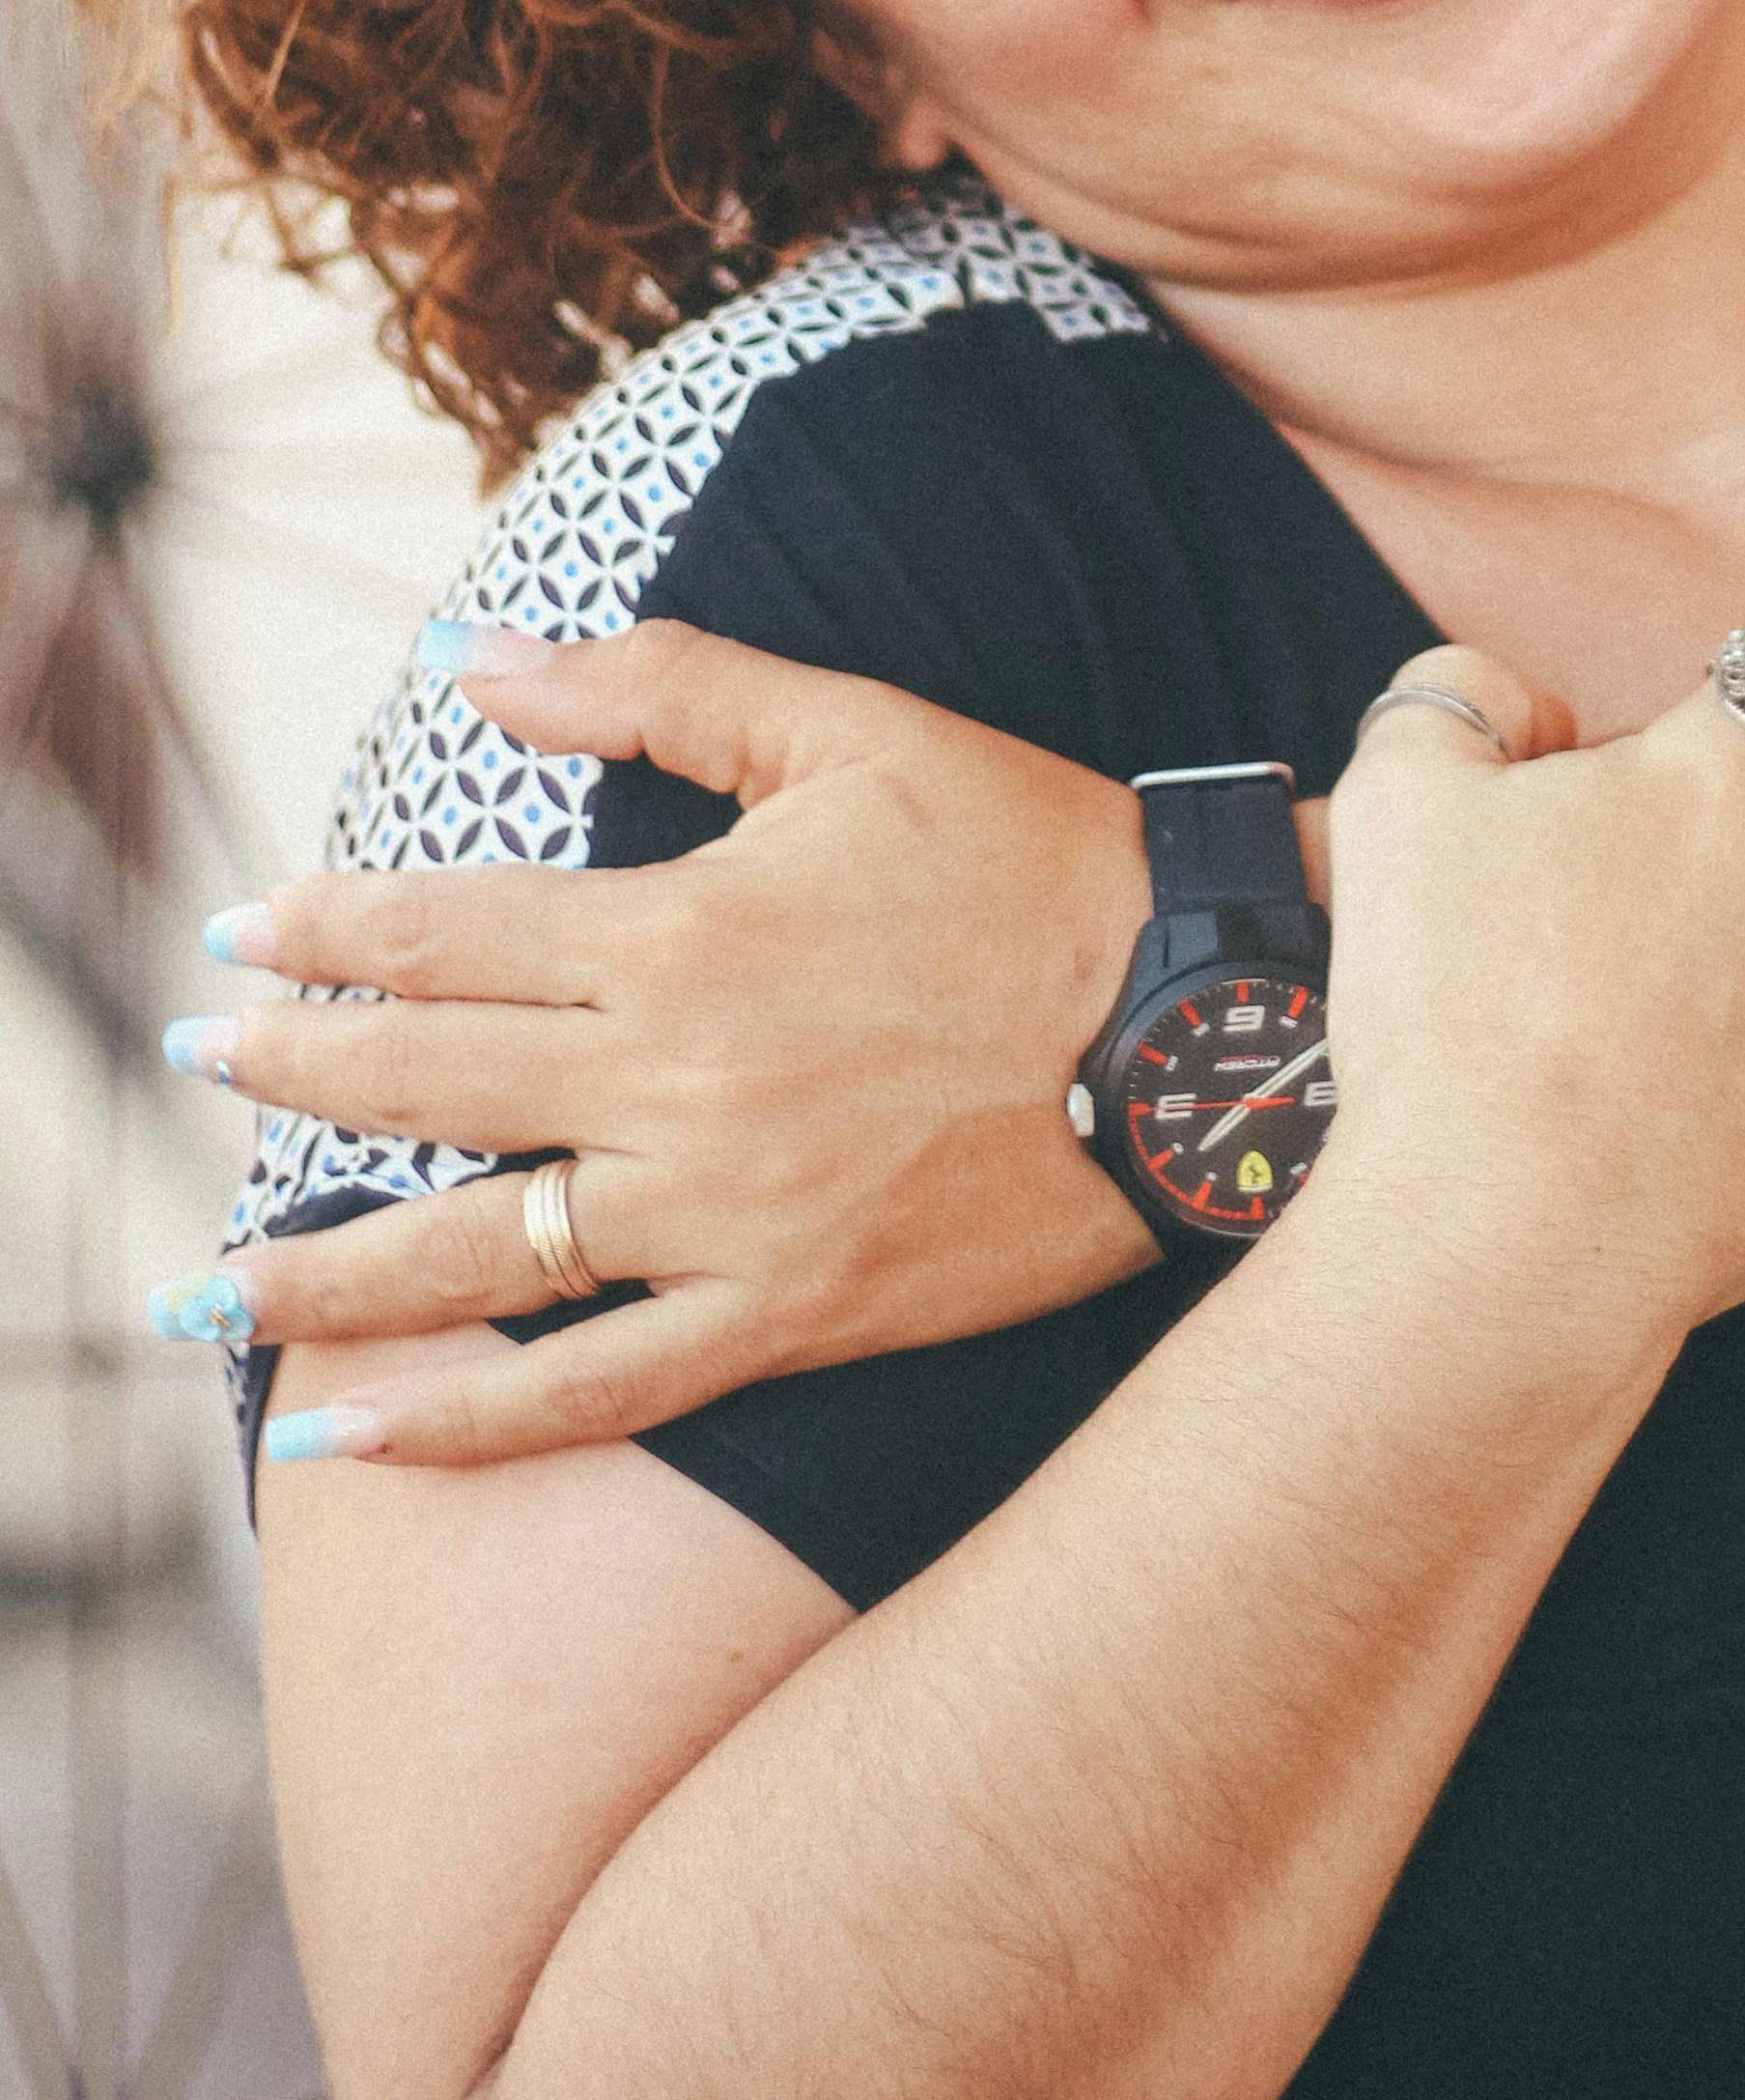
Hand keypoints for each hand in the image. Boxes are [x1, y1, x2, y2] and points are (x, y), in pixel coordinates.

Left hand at [166, 628, 1181, 1462]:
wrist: (1198, 1028)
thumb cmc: (1035, 859)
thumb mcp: (858, 732)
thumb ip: (665, 682)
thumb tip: (487, 659)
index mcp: (685, 928)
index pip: (446, 930)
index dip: (323, 928)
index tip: (239, 929)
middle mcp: (678, 1081)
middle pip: (423, 1082)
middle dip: (284, 1070)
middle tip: (191, 1057)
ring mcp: (725, 1217)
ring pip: (477, 1253)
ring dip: (319, 1270)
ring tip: (208, 1282)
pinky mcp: (786, 1318)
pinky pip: (595, 1392)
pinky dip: (463, 1429)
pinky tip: (352, 1439)